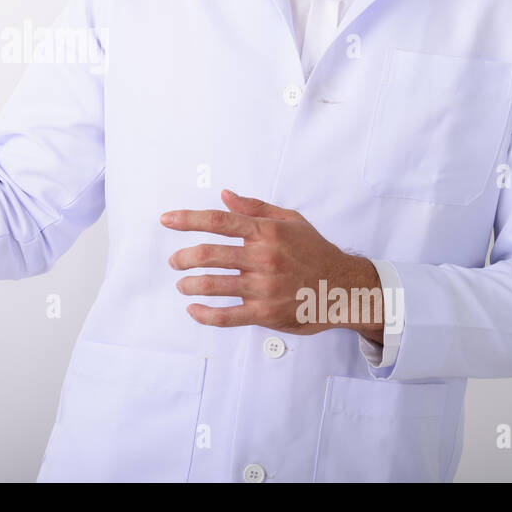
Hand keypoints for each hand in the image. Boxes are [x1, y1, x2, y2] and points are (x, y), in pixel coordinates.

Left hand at [161, 189, 382, 336]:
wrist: (345, 289)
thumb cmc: (316, 252)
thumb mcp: (291, 220)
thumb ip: (255, 208)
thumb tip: (225, 194)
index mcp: (267, 232)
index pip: (219, 221)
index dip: (188, 219)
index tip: (166, 219)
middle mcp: (263, 258)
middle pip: (209, 254)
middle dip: (183, 257)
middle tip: (174, 261)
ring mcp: (263, 287)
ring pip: (213, 285)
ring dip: (189, 285)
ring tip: (182, 285)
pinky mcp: (265, 313)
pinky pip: (226, 316)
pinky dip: (205, 315)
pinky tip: (194, 311)